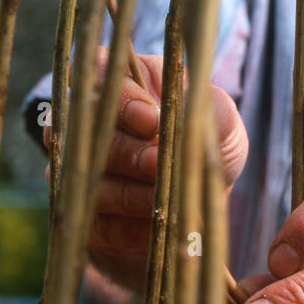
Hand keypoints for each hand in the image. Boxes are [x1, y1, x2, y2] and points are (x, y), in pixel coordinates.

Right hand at [55, 48, 247, 290]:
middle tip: (157, 164)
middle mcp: (91, 121)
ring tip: (162, 201)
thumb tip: (189, 112)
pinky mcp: (85, 214)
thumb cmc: (206, 153)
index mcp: (126, 84)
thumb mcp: (223, 128)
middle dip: (126, 151)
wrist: (196, 210)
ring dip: (128, 193)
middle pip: (89, 130)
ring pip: (89, 179)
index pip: (104, 76)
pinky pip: (96, 222)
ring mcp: (81, 169)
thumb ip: (211, 111)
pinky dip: (129, 227)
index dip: (123, 101)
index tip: (152, 121)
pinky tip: (157, 226)